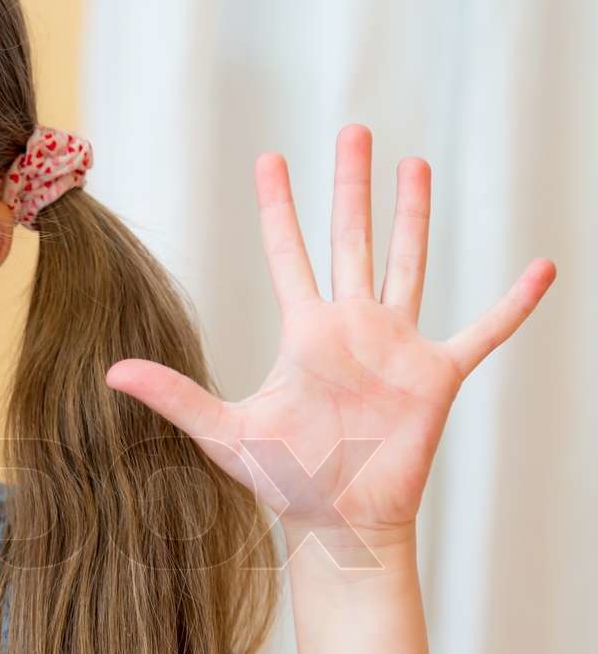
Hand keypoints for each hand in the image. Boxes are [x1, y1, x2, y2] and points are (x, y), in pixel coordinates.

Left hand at [103, 125, 554, 552]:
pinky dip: (514, 304)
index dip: (278, 207)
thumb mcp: (223, 433)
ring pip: (408, 264)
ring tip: (414, 164)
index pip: (288, 253)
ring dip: (413, 216)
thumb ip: (173, 397)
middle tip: (353, 131)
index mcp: (304, 333)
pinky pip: (485, 331)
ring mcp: (397, 346)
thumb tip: (109, 373)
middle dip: (351, 186)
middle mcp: (351, 327)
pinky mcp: (437, 375)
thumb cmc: (282, 481)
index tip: (271, 158)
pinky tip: (543, 269)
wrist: (339, 522)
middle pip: (351, 239)